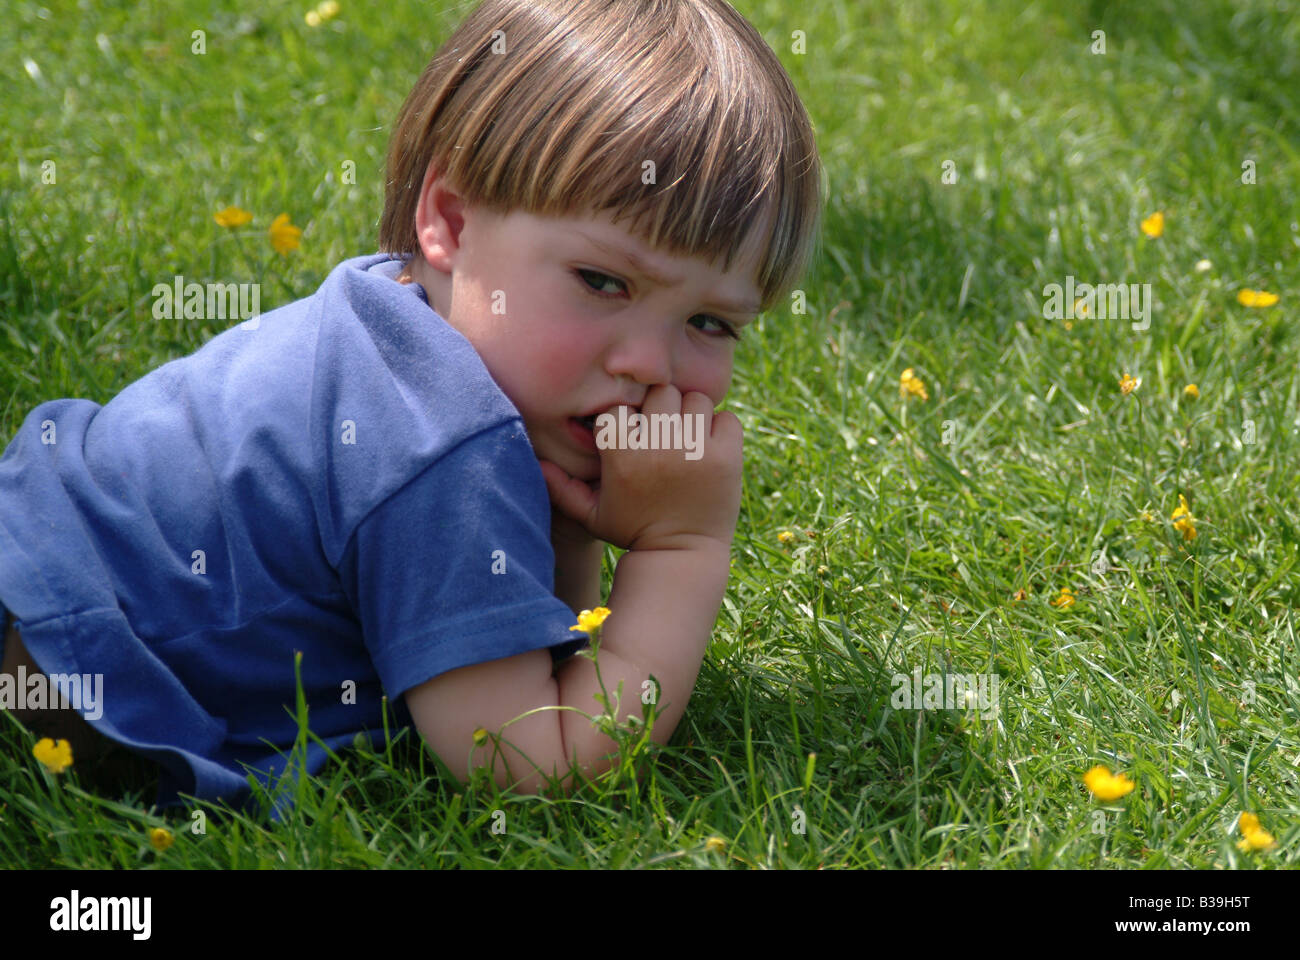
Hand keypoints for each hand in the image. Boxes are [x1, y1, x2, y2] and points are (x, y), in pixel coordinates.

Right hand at [537, 384, 741, 551]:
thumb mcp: (590, 514)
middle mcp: (659, 447)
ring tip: (686, 439)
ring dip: (691, 415)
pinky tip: (709, 448)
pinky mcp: (726, 457)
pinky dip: (720, 428)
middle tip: (663, 433)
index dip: (627, 419)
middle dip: (660, 410)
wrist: (682, 558)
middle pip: (660, 392)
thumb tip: (538, 462)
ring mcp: (696, 450)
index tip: (632, 436)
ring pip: (695, 399)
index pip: (621, 406)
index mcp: (623, 454)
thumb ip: (561, 487)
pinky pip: (727, 417)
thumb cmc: (632, 532)